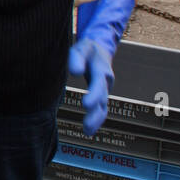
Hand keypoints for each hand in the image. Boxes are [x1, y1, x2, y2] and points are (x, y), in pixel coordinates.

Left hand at [67, 0, 135, 135]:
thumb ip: (77, 58)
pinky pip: (100, 109)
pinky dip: (96, 120)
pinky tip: (89, 131)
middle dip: (95, 113)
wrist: (98, 49)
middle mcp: (106, 82)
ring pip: (103, 107)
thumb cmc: (87, 48)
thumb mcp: (82, 48)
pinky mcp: (99, 95)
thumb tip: (74, 72)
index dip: (94, 95)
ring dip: (96, 120)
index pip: (99, 83)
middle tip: (87, 125)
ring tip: (88, 131)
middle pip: (102, 99)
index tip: (86, 105)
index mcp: (102, 69)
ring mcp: (104, 90)